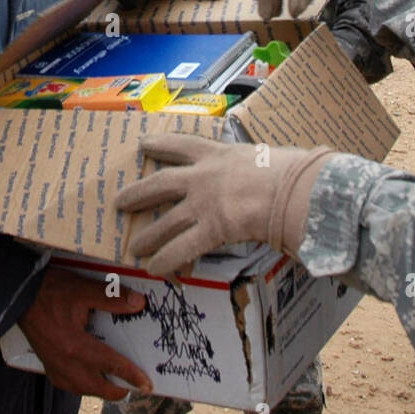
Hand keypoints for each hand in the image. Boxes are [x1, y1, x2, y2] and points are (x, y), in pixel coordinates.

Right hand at [18, 267, 151, 400]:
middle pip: (96, 387)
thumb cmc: (50, 290)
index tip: (148, 385)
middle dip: (116, 390)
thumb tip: (138, 303)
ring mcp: (53, 366)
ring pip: (81, 389)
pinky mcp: (46, 364)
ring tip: (114, 383)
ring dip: (99, 390)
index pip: (111, 365)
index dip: (131, 376)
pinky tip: (88, 378)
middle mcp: (64, 362)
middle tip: (133, 386)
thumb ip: (111, 297)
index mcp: (75, 346)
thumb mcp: (83, 288)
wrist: (18, 294)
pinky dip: (82, 386)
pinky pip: (67, 384)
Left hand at [114, 133, 333, 277]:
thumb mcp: (264, 156)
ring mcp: (204, 202)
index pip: (181, 144)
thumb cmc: (290, 171)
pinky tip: (154, 269)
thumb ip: (251, 165)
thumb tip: (262, 171)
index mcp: (219, 152)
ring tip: (135, 247)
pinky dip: (166, 260)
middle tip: (120, 202)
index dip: (159, 144)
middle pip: (160, 183)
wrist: (294, 189)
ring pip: (165, 221)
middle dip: (138, 194)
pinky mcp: (211, 228)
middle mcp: (204, 176)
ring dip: (148, 236)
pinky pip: (181, 248)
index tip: (143, 144)